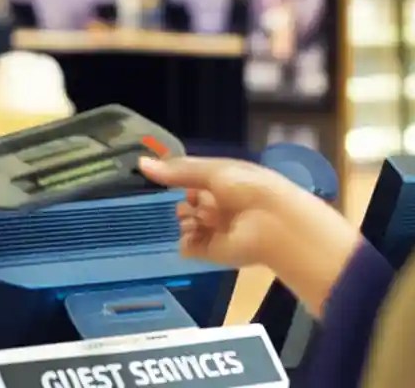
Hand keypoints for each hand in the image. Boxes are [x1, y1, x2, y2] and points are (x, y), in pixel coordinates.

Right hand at [139, 155, 357, 315]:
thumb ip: (177, 171)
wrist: (273, 224)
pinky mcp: (212, 251)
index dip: (181, 178)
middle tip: (192, 201)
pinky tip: (194, 233)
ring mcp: (215, 229)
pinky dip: (187, 240)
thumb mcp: (212, 171)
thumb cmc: (246, 188)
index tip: (166, 176)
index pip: (194, 179)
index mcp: (224, 182)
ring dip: (186, 219)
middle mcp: (219, 205)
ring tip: (198, 218)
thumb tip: (141, 163)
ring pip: (185, 223)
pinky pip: (188, 246)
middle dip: (185, 201)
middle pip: (188, 202)